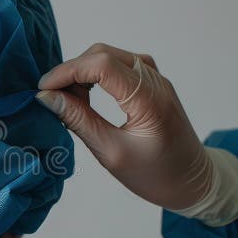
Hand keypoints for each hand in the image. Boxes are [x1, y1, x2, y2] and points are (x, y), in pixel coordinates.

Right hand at [36, 43, 210, 210]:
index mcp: (149, 100)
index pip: (101, 65)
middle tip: (51, 97)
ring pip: (110, 56)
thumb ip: (79, 121)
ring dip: (83, 71)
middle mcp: (156, 81)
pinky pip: (120, 65)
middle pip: (104, 54)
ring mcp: (157, 79)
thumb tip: (47, 98)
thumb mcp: (111, 153)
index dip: (67, 72)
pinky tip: (86, 94)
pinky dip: (97, 74)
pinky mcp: (154, 84)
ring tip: (67, 99)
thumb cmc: (157, 176)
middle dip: (72, 70)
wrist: (195, 183)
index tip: (43, 90)